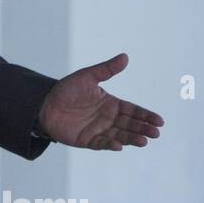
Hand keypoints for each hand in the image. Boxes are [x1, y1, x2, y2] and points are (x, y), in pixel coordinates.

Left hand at [38, 52, 162, 150]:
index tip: (160, 121)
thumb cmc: (66, 89)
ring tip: (144, 141)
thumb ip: (106, 70)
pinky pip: (101, 143)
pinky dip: (110, 144)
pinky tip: (119, 145)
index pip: (133, 110)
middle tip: (156, 133)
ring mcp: (98, 130)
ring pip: (120, 135)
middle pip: (130, 124)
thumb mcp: (87, 77)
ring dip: (132, 139)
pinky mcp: (87, 140)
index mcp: (111, 103)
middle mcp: (108, 118)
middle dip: (144, 128)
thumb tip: (125, 56)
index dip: (146, 115)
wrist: (43, 104)